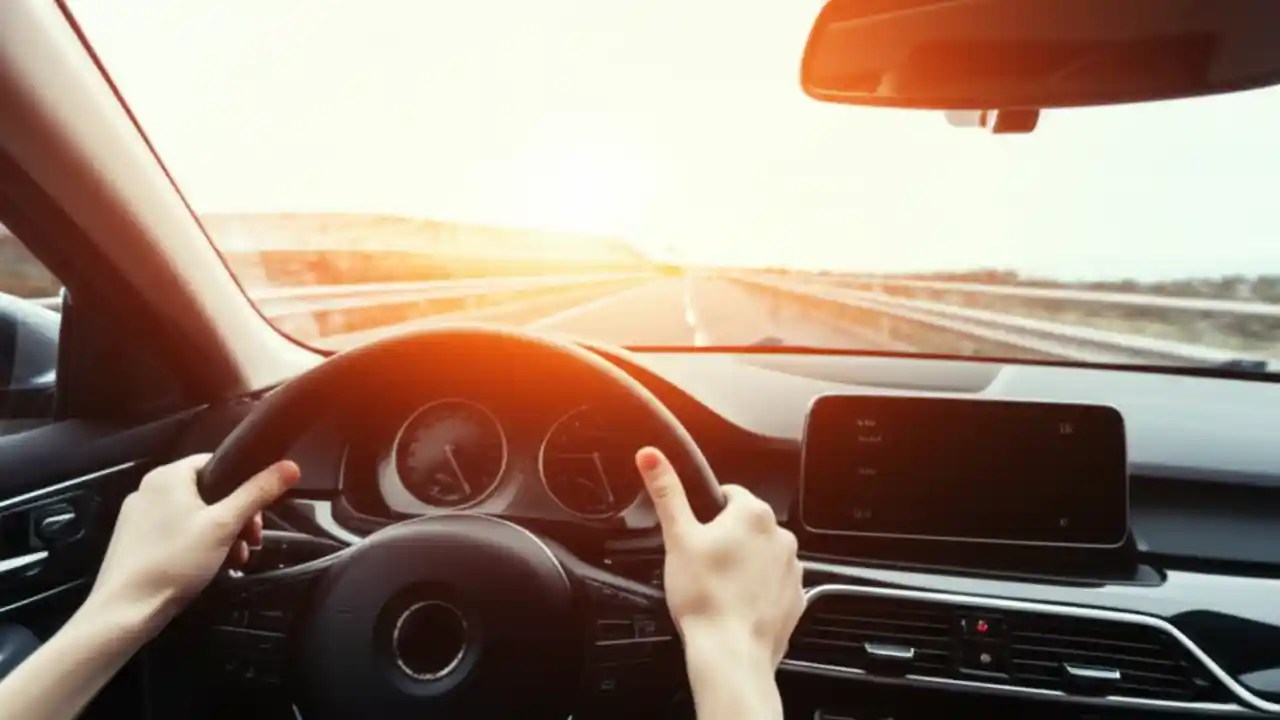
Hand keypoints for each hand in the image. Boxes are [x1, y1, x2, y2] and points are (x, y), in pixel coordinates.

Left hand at [84, 454, 299, 638]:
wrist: (126, 609)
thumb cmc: (176, 560)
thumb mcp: (225, 525)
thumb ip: (257, 493)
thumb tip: (290, 467)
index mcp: (168, 476)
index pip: (217, 463)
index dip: (244, 484)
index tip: (259, 513)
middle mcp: (149, 489)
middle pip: (208, 492)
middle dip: (236, 517)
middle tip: (251, 542)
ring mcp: (137, 516)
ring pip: (193, 515)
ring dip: (221, 534)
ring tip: (234, 559)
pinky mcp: (133, 541)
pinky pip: (175, 533)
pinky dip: (197, 544)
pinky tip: (208, 566)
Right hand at [636, 447, 803, 665]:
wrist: (730, 652)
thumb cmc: (704, 596)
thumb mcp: (677, 537)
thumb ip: (666, 491)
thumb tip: (651, 455)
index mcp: (753, 513)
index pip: (729, 494)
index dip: (707, 512)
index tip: (695, 534)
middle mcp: (780, 536)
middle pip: (746, 525)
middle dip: (725, 539)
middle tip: (701, 563)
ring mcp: (792, 568)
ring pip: (761, 554)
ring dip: (743, 563)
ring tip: (718, 587)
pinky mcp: (795, 597)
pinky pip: (773, 584)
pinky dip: (757, 590)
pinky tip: (735, 604)